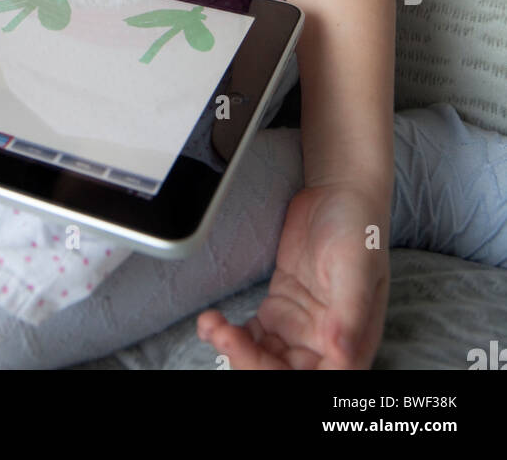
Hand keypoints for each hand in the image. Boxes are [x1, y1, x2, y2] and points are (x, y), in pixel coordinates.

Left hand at [197, 181, 391, 369]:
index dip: (279, 377)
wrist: (338, 191)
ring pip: (262, 359)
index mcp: (351, 343)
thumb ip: (349, 313)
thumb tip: (340, 352)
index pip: (317, 382)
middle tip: (223, 335)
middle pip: (282, 374)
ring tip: (212, 325)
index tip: (252, 355)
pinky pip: (253, 338)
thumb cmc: (359, 227)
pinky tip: (214, 324)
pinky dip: (231, 337)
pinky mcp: (280, 310)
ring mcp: (301, 328)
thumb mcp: (357, 267)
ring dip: (234, 350)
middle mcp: (326, 343)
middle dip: (248, 362)